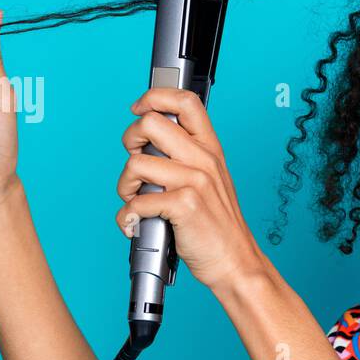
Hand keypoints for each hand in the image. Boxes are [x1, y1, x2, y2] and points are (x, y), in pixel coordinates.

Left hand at [115, 88, 268, 294]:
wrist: (236, 262)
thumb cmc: (217, 227)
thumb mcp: (211, 182)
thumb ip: (186, 160)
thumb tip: (145, 147)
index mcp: (211, 149)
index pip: (185, 101)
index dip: (154, 97)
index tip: (139, 109)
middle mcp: (204, 160)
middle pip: (150, 123)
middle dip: (129, 141)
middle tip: (135, 165)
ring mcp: (196, 181)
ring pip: (136, 163)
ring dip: (123, 186)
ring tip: (133, 200)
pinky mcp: (185, 205)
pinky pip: (137, 202)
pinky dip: (127, 217)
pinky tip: (135, 225)